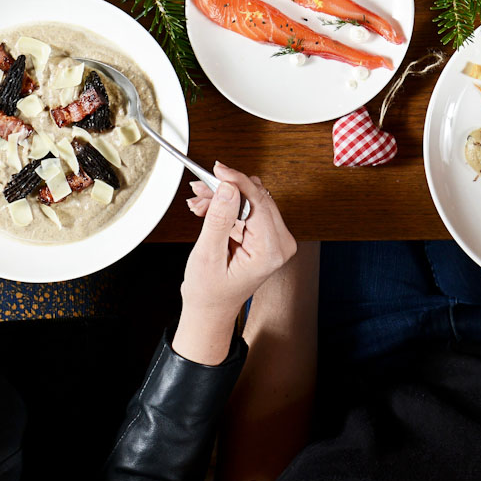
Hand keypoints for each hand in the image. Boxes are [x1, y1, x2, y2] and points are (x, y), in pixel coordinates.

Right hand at [174, 164, 295, 363]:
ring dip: (224, 197)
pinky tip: (207, 209)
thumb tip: (228, 188)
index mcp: (271, 251)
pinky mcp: (266, 236)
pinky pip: (248, 210)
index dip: (236, 181)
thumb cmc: (210, 293)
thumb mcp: (208, 255)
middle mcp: (280, 245)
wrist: (210, 311)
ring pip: (251, 200)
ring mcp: (275, 240)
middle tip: (201, 186)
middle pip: (257, 197)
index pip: (259, 201)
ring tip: (199, 201)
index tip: (217, 169)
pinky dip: (226, 206)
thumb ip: (219, 219)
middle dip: (226, 189)